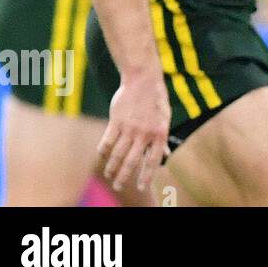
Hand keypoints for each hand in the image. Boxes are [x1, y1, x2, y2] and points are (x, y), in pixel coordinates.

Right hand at [98, 71, 170, 192]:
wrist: (143, 79)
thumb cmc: (156, 100)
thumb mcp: (165, 118)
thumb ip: (162, 138)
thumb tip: (165, 155)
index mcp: (160, 133)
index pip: (152, 160)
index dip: (146, 175)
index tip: (141, 187)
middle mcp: (145, 133)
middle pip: (132, 161)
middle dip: (124, 177)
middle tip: (119, 186)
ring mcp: (130, 127)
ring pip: (117, 154)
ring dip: (112, 167)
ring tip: (109, 175)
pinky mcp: (116, 121)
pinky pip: (107, 141)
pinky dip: (103, 152)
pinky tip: (102, 157)